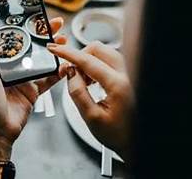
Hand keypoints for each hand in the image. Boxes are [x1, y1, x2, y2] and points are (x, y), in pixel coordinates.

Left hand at [0, 18, 65, 163]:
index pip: (11, 38)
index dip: (22, 27)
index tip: (33, 15)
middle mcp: (11, 68)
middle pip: (30, 46)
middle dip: (43, 34)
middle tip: (57, 23)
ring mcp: (24, 78)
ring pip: (42, 59)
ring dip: (54, 49)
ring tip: (65, 38)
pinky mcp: (34, 91)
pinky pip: (49, 78)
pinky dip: (59, 71)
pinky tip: (68, 63)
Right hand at [47, 41, 133, 160]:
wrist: (137, 141)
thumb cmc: (119, 134)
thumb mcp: (91, 117)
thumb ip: (77, 92)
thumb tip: (70, 72)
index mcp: (118, 85)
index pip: (88, 61)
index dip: (68, 53)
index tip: (55, 49)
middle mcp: (127, 75)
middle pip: (98, 49)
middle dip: (80, 56)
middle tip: (70, 72)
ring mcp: (130, 73)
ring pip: (105, 52)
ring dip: (89, 61)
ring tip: (84, 81)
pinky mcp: (130, 75)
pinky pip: (110, 60)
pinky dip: (97, 65)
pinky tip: (93, 81)